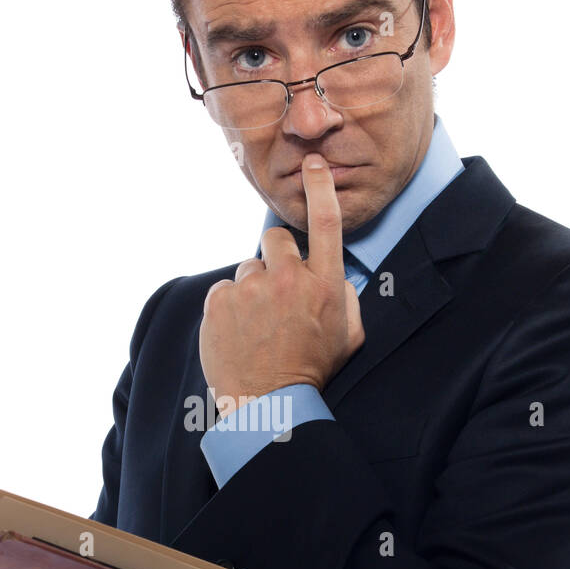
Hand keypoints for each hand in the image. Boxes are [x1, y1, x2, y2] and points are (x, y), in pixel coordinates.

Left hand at [199, 152, 364, 415]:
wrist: (269, 405)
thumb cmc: (312, 370)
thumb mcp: (349, 336)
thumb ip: (346, 297)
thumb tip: (335, 275)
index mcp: (324, 285)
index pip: (326, 223)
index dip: (320, 187)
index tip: (313, 163)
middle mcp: (289, 280)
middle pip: (276, 240)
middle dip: (276, 260)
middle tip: (276, 295)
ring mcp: (251, 290)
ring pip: (248, 270)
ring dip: (251, 290)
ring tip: (257, 325)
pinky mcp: (220, 302)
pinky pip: (224, 290)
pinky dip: (229, 308)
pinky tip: (239, 333)